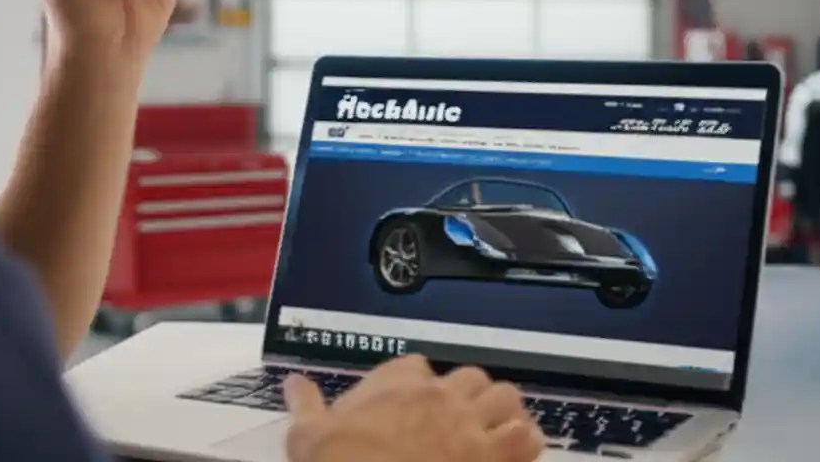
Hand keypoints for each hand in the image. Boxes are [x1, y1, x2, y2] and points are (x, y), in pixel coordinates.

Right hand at [283, 356, 544, 461]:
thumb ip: (305, 405)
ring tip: (497, 432)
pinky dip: (526, 445)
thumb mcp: (306, 437)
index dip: (417, 385)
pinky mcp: (495, 460)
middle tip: (460, 420)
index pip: (416, 367)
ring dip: (504, 414)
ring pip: (507, 399)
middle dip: (469, 396)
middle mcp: (440, 395)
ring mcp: (471, 427)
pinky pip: (528, 440)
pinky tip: (517, 456)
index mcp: (397, 382)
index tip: (412, 404)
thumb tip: (291, 383)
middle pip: (471, 378)